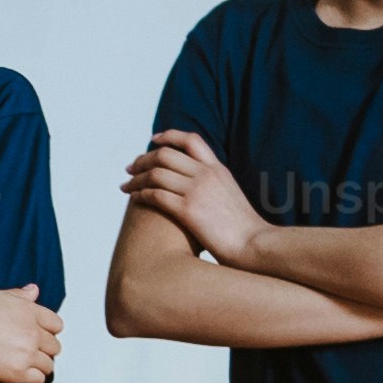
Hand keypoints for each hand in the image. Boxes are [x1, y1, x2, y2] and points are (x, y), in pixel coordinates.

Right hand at [0, 285, 62, 382]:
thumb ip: (17, 296)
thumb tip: (34, 290)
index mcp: (29, 309)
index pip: (56, 324)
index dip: (46, 332)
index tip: (35, 338)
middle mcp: (32, 330)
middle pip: (54, 346)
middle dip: (43, 350)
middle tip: (26, 354)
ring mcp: (26, 352)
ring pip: (48, 365)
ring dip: (38, 366)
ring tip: (21, 367)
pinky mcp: (15, 372)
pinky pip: (37, 380)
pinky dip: (31, 379)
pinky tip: (17, 376)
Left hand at [125, 129, 265, 265]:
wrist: (256, 245)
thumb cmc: (245, 230)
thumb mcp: (232, 197)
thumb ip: (216, 187)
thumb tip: (204, 190)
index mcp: (218, 169)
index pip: (190, 140)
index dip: (168, 136)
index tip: (154, 140)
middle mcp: (206, 174)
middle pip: (165, 154)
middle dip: (143, 160)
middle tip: (130, 168)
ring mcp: (197, 191)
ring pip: (156, 174)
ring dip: (136, 179)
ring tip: (126, 186)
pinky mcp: (188, 210)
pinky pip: (156, 195)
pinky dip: (141, 194)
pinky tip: (134, 199)